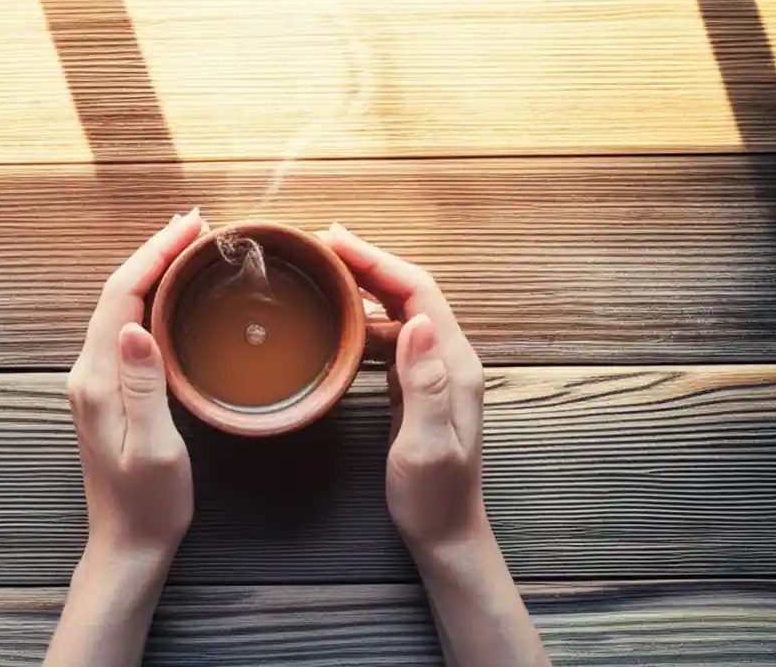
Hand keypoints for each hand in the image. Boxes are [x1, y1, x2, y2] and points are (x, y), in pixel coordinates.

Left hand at [66, 209, 205, 563]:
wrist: (127, 545)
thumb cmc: (149, 504)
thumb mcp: (157, 447)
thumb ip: (144, 385)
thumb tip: (135, 326)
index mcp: (98, 381)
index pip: (121, 297)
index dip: (154, 254)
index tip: (190, 227)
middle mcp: (88, 374)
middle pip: (116, 293)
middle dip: (154, 252)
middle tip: (195, 224)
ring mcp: (95, 382)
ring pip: (120, 308)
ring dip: (151, 271)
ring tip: (186, 245)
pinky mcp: (107, 392)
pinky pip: (125, 329)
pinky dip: (149, 300)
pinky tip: (170, 295)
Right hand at [319, 223, 488, 558]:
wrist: (445, 533)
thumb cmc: (434, 496)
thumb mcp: (426, 444)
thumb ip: (424, 382)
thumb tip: (419, 321)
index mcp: (454, 364)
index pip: (418, 292)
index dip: (378, 260)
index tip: (336, 241)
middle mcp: (448, 359)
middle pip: (409, 292)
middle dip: (368, 261)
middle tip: (321, 243)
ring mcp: (433, 372)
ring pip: (398, 311)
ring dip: (364, 285)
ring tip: (324, 269)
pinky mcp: (416, 387)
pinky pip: (389, 338)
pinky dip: (362, 318)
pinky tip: (338, 317)